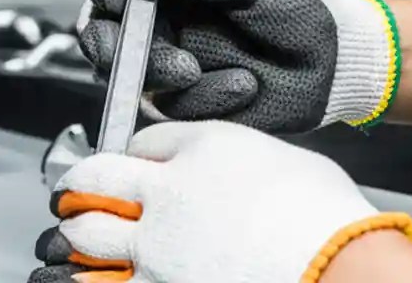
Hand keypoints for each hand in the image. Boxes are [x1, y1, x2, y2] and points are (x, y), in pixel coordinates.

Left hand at [28, 121, 411, 282]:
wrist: (342, 272)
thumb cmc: (325, 219)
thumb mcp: (271, 156)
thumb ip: (218, 152)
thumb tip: (200, 156)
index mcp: (192, 159)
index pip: (138, 143)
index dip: (126, 151)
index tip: (126, 158)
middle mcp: (162, 204)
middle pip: (91, 184)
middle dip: (75, 187)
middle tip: (70, 192)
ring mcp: (156, 257)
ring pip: (83, 239)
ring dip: (73, 236)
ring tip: (69, 236)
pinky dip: (88, 280)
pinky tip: (81, 278)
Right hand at [77, 0, 399, 131]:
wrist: (337, 65)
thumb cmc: (303, 14)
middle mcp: (163, 22)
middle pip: (100, 30)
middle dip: (111, 41)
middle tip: (137, 48)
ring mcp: (170, 64)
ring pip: (125, 74)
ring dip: (154, 71)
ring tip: (194, 70)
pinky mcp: (188, 104)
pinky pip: (172, 108)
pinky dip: (205, 97)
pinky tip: (242, 86)